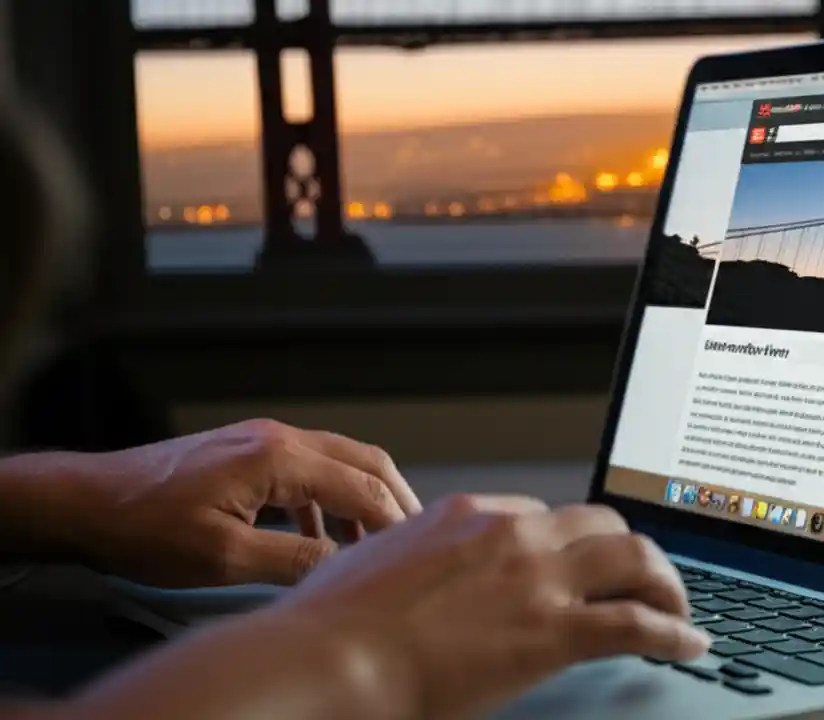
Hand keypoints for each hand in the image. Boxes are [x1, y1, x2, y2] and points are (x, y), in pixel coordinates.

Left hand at [0, 419, 419, 586]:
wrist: (88, 501)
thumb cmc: (145, 526)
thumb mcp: (224, 556)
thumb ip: (294, 558)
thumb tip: (344, 564)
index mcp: (278, 457)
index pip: (362, 486)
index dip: (394, 520)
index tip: (412, 550)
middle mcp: (278, 437)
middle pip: (363, 460)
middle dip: (393, 498)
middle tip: (412, 536)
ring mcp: (262, 438)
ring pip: (338, 461)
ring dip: (362, 498)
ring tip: (372, 542)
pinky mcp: (247, 449)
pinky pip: (308, 467)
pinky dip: (329, 498)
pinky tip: (321, 534)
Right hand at [73, 494, 709, 719]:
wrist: (330, 656)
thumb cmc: (334, 623)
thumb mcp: (375, 564)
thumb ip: (412, 560)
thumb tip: (413, 573)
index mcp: (470, 515)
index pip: (544, 517)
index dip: (569, 546)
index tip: (579, 565)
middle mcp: (513, 533)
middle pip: (602, 525)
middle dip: (629, 551)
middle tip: (642, 577)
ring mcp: (537, 578)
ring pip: (634, 558)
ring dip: (665, 582)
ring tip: (677, 605)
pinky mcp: (554, 629)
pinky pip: (637, 623)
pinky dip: (673, 631)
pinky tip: (687, 643)